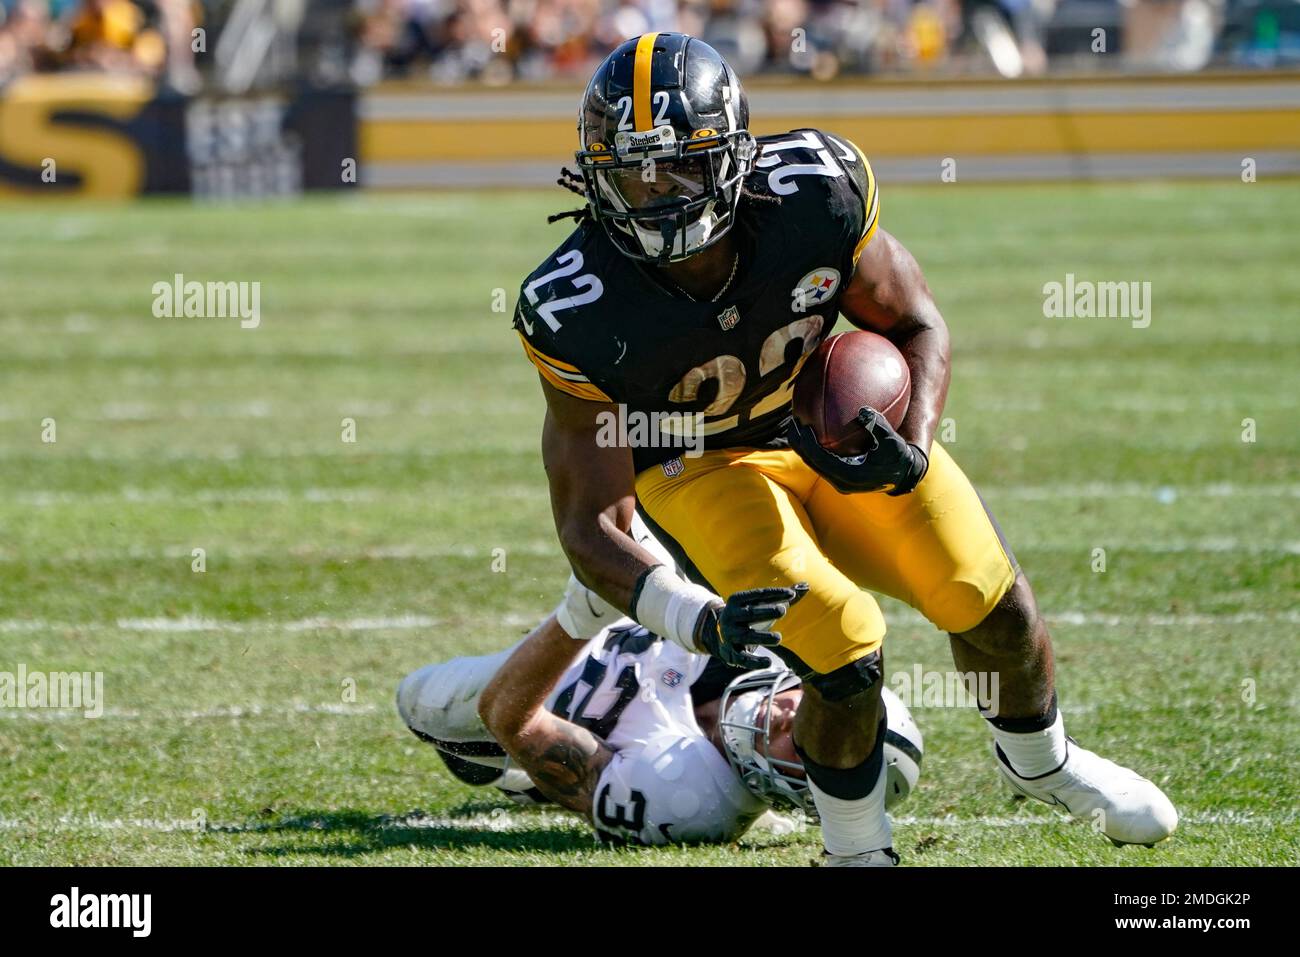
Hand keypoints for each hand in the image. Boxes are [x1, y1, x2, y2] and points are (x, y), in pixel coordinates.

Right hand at [692, 583, 808, 668]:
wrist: (718, 634)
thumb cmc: (747, 615)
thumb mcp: (758, 604)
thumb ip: (782, 597)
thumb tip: (806, 586)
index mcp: (737, 600)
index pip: (757, 594)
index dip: (774, 594)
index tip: (791, 594)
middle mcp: (731, 616)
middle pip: (750, 613)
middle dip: (766, 612)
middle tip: (782, 610)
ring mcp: (730, 634)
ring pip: (747, 636)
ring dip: (762, 637)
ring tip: (778, 638)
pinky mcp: (731, 652)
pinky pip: (743, 658)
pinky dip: (755, 662)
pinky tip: (768, 662)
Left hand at [787, 407, 927, 495]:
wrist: (903, 475)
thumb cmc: (898, 458)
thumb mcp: (893, 442)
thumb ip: (879, 426)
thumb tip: (864, 410)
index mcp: (849, 476)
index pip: (821, 460)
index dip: (809, 444)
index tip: (803, 426)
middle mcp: (840, 481)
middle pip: (811, 462)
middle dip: (799, 444)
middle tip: (792, 423)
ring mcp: (839, 480)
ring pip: (814, 462)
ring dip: (803, 445)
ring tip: (796, 425)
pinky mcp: (840, 475)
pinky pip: (821, 460)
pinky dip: (814, 446)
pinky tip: (812, 428)